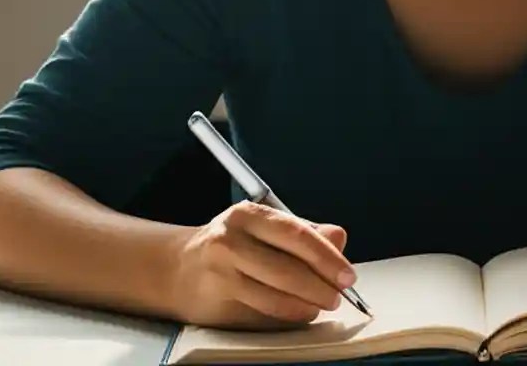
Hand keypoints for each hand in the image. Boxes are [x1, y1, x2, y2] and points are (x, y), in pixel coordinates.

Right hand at [166, 200, 355, 328]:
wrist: (179, 268)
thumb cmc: (234, 247)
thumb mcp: (268, 230)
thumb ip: (305, 234)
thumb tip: (339, 237)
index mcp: (249, 214)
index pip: (296, 233)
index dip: (327, 256)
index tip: (347, 275)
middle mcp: (231, 238)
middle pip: (287, 266)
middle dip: (321, 284)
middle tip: (339, 295)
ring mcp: (221, 270)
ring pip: (276, 292)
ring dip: (307, 303)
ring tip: (323, 304)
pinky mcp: (217, 297)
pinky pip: (263, 310)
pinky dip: (289, 313)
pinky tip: (302, 311)